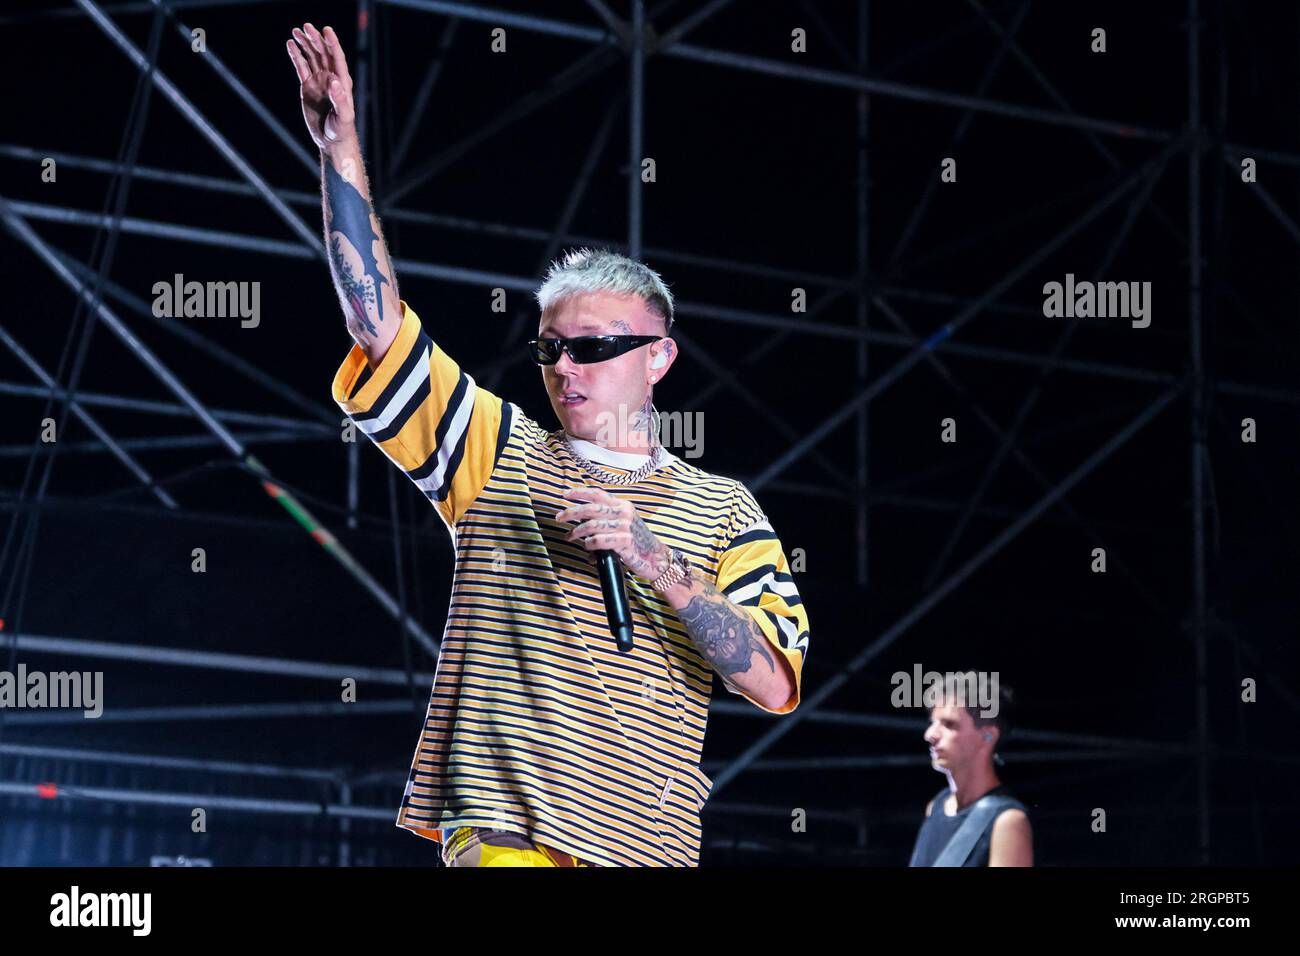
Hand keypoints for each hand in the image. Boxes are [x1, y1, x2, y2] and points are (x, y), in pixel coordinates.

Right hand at [287, 23, 355, 150]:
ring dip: (305, 44)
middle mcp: (331, 78)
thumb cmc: (341, 130)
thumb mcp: (343, 116)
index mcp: (342, 82)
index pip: (338, 58)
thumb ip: (340, 99)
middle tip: (306, 27)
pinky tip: (291, 45)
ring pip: (311, 57)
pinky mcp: (308, 87)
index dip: (333, 43)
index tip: (326, 30)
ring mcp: (319, 81)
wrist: (331, 140)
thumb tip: (333, 81)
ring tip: (296, 31)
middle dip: (315, 39)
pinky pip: (301, 67)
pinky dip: (296, 56)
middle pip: (323, 53)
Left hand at [556, 487, 670, 580]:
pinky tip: (587, 547)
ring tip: (570, 536)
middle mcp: (623, 513)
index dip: (579, 492)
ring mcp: (624, 527)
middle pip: (590, 508)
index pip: (597, 494)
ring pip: (591, 525)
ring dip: (576, 532)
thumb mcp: (624, 522)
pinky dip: (589, 544)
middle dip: (571, 512)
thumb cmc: (637, 541)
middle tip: (559, 518)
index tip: (565, 494)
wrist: (655, 558)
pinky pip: (598, 541)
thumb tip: (582, 517)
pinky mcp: (624, 542)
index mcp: (622, 505)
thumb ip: (607, 516)